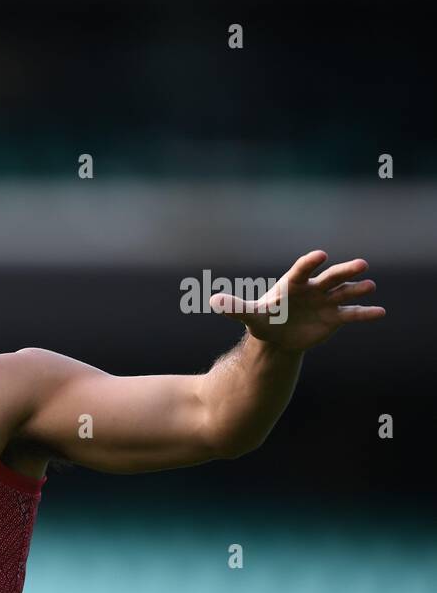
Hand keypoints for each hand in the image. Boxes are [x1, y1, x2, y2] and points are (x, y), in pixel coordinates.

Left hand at [209, 250, 385, 352]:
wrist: (278, 337)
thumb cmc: (264, 320)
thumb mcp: (250, 315)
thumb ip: (235, 307)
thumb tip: (212, 301)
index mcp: (294, 283)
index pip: (303, 269)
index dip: (311, 262)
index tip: (321, 255)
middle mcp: (314, 288)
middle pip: (332, 276)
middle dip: (345, 270)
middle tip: (362, 264)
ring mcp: (327, 301)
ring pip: (345, 292)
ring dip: (357, 289)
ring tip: (370, 286)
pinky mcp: (335, 317)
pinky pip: (352, 314)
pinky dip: (365, 313)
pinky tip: (380, 312)